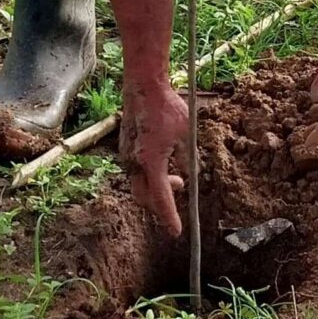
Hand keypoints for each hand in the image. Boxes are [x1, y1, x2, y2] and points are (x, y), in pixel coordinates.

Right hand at [119, 80, 190, 238]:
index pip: (160, 198)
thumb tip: (192, 176)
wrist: (143, 86)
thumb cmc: (166, 107)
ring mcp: (126, 156)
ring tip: (178, 179)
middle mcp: (134, 163)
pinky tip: (164, 165)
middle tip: (179, 202)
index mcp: (151, 162)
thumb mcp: (187, 134)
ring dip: (157, 189)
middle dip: (161, 205)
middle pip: (145, 198)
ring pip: (139, 185)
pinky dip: (149, 177)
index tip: (176, 232)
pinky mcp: (124, 149)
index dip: (169, 217)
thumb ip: (188, 158)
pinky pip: (136, 172)